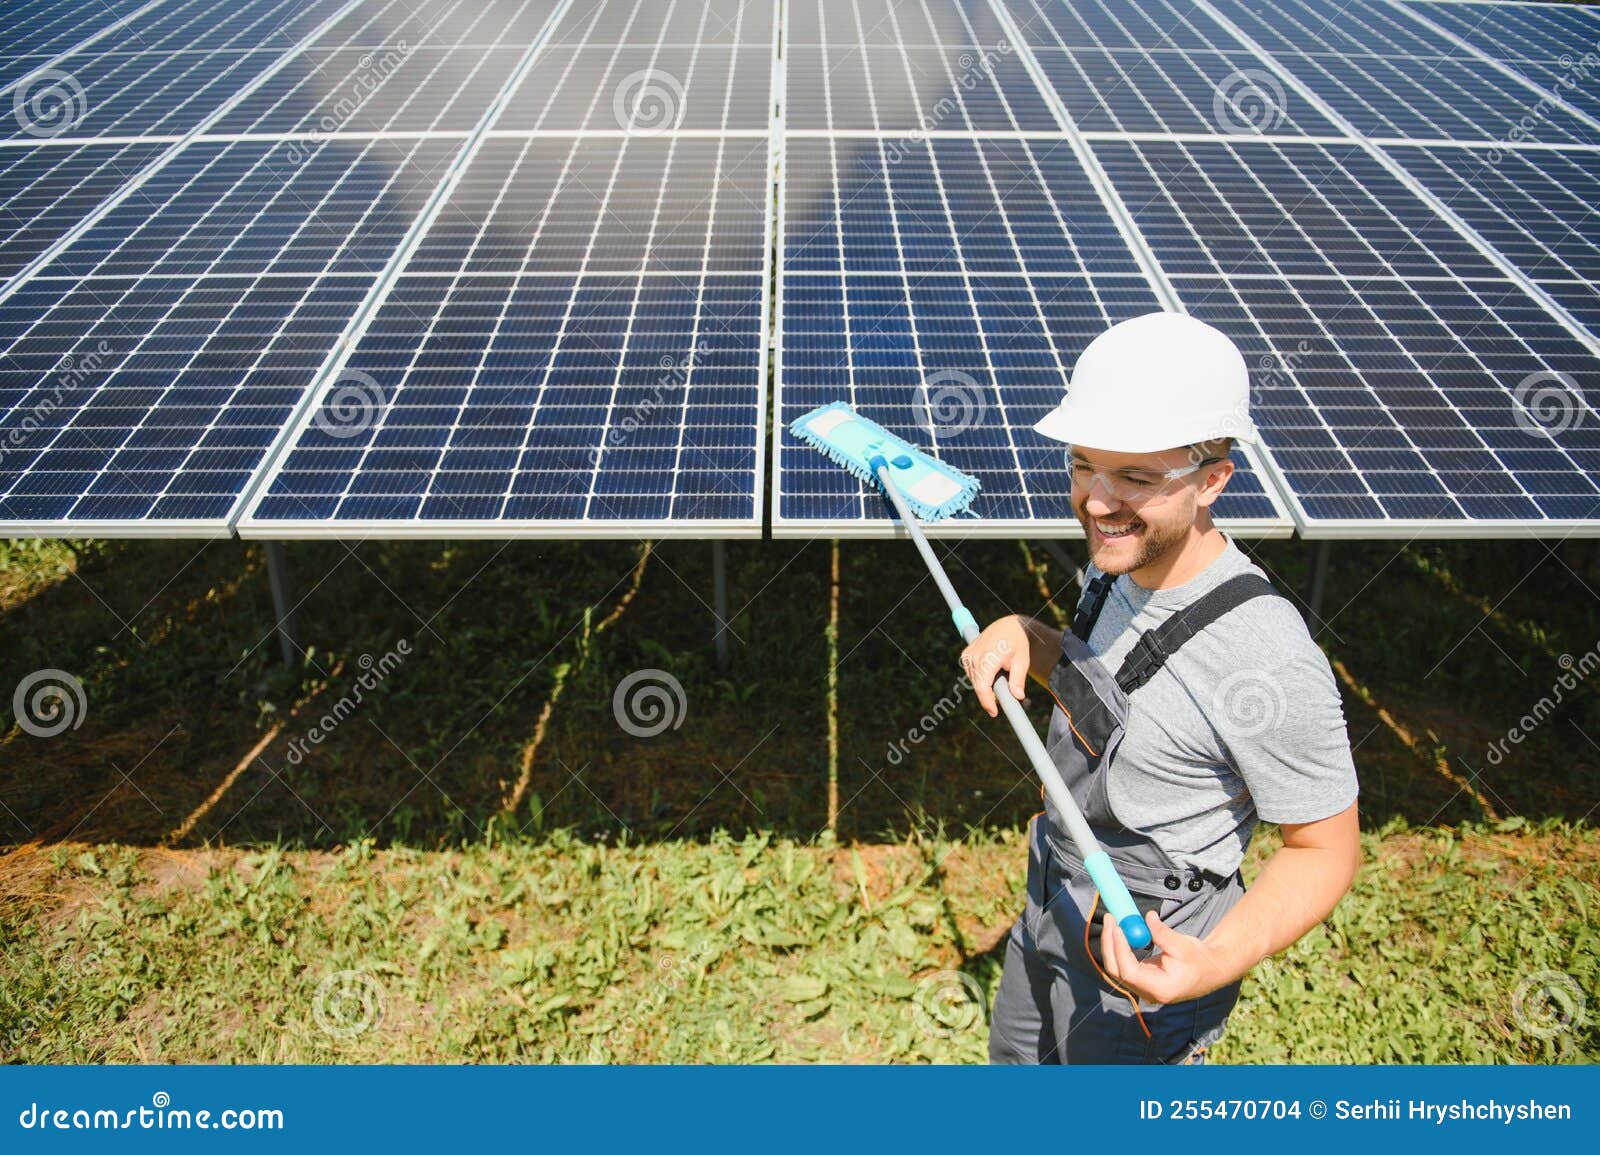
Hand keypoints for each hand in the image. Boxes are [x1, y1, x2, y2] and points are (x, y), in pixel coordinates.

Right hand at [959, 616, 1027, 716]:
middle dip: (990, 695)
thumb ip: (1018, 680)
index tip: (994, 712)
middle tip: (1004, 696)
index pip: (982, 686)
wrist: (1009, 626)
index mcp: (989, 656)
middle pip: (979, 686)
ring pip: (975, 681)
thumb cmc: (1018, 643)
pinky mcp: (965, 655)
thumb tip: (1018, 697)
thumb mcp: (1022, 661)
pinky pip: (971, 674)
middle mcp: (975, 655)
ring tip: (1000, 676)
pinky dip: (980, 677)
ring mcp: (968, 654)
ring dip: (986, 685)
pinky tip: (991, 671)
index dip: (987, 702)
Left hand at [1100, 911, 1230, 1005]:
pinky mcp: (1141, 981)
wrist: (1208, 971)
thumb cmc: (1199, 960)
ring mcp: (1142, 988)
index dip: (1120, 950)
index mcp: (1160, 989)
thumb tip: (1148, 917)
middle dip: (1109, 944)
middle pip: (1117, 972)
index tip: (1118, 927)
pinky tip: (1118, 930)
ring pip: (1117, 969)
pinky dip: (1117, 947)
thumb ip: (1163, 934)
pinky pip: (1122, 965)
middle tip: (1110, 919)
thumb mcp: (1183, 945)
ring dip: (1111, 944)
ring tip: (1112, 920)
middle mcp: (1148, 993)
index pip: (1130, 972)